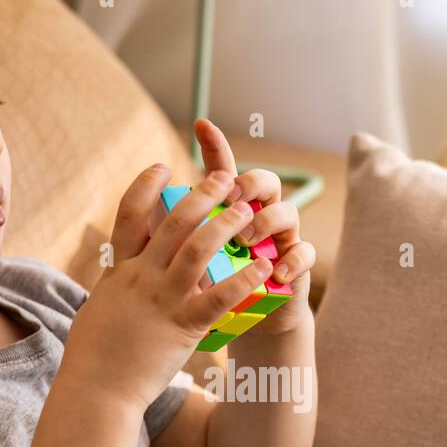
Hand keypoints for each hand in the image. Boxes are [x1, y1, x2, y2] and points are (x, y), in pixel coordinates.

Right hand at [63, 165, 274, 412]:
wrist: (96, 392)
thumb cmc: (94, 357)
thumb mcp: (99, 308)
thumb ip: (114, 285)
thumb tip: (120, 272)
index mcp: (119, 271)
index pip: (129, 215)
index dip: (146, 186)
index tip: (163, 166)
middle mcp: (140, 278)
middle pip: (172, 223)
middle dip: (201, 195)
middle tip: (225, 177)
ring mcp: (161, 301)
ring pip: (197, 251)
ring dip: (226, 225)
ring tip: (249, 209)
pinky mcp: (183, 328)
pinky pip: (218, 298)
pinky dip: (243, 279)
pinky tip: (263, 266)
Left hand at [194, 119, 315, 335]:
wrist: (248, 321)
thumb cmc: (213, 287)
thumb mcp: (191, 263)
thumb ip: (177, 239)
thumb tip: (141, 218)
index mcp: (231, 209)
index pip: (224, 171)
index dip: (215, 146)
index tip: (201, 125)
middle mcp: (259, 215)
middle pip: (264, 180)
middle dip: (248, 184)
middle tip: (229, 198)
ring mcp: (281, 239)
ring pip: (288, 211)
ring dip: (266, 222)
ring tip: (246, 242)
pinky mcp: (297, 266)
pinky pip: (305, 253)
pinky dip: (292, 261)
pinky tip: (276, 272)